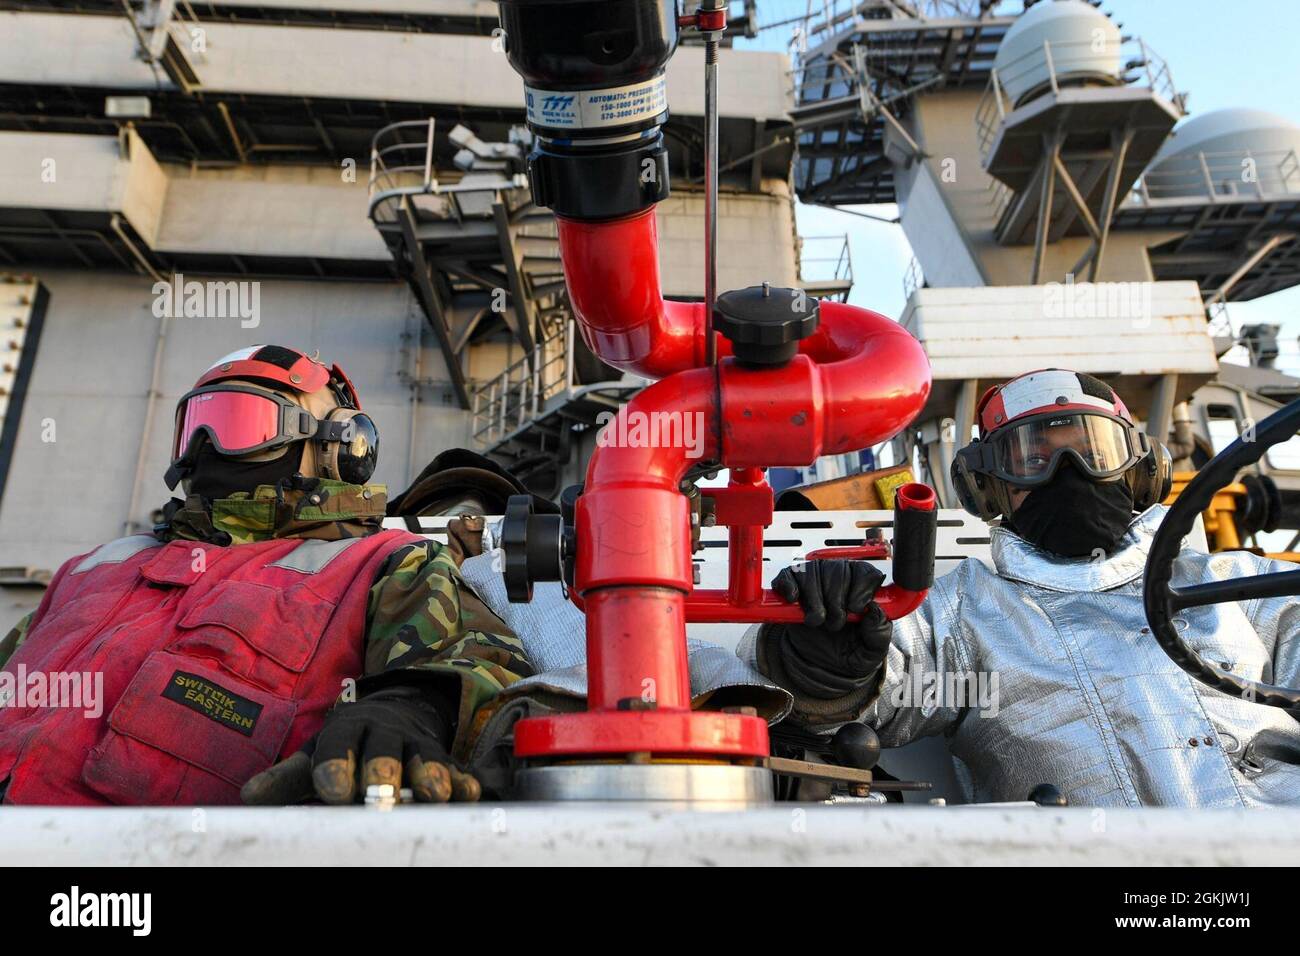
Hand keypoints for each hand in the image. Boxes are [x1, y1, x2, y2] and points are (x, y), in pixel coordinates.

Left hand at [241, 687, 480, 804]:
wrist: (397, 711)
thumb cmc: (347, 744)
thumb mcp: (315, 753)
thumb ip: (287, 778)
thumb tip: (249, 797)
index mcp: (346, 730)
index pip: (338, 747)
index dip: (335, 767)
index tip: (331, 792)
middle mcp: (384, 734)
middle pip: (384, 752)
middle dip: (382, 774)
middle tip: (378, 797)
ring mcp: (418, 746)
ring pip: (424, 759)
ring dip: (429, 776)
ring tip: (432, 795)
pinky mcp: (445, 760)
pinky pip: (457, 770)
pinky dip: (463, 782)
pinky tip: (468, 795)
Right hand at [770, 559, 892, 697]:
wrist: (817, 662)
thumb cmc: (846, 651)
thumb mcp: (870, 651)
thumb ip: (879, 634)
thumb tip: (875, 611)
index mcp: (863, 587)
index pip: (866, 572)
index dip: (861, 589)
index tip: (855, 609)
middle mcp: (840, 575)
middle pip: (838, 571)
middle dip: (836, 603)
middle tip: (835, 624)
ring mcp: (815, 577)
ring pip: (812, 572)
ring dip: (814, 601)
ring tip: (816, 620)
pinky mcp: (792, 583)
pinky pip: (789, 575)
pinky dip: (790, 587)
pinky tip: (794, 600)